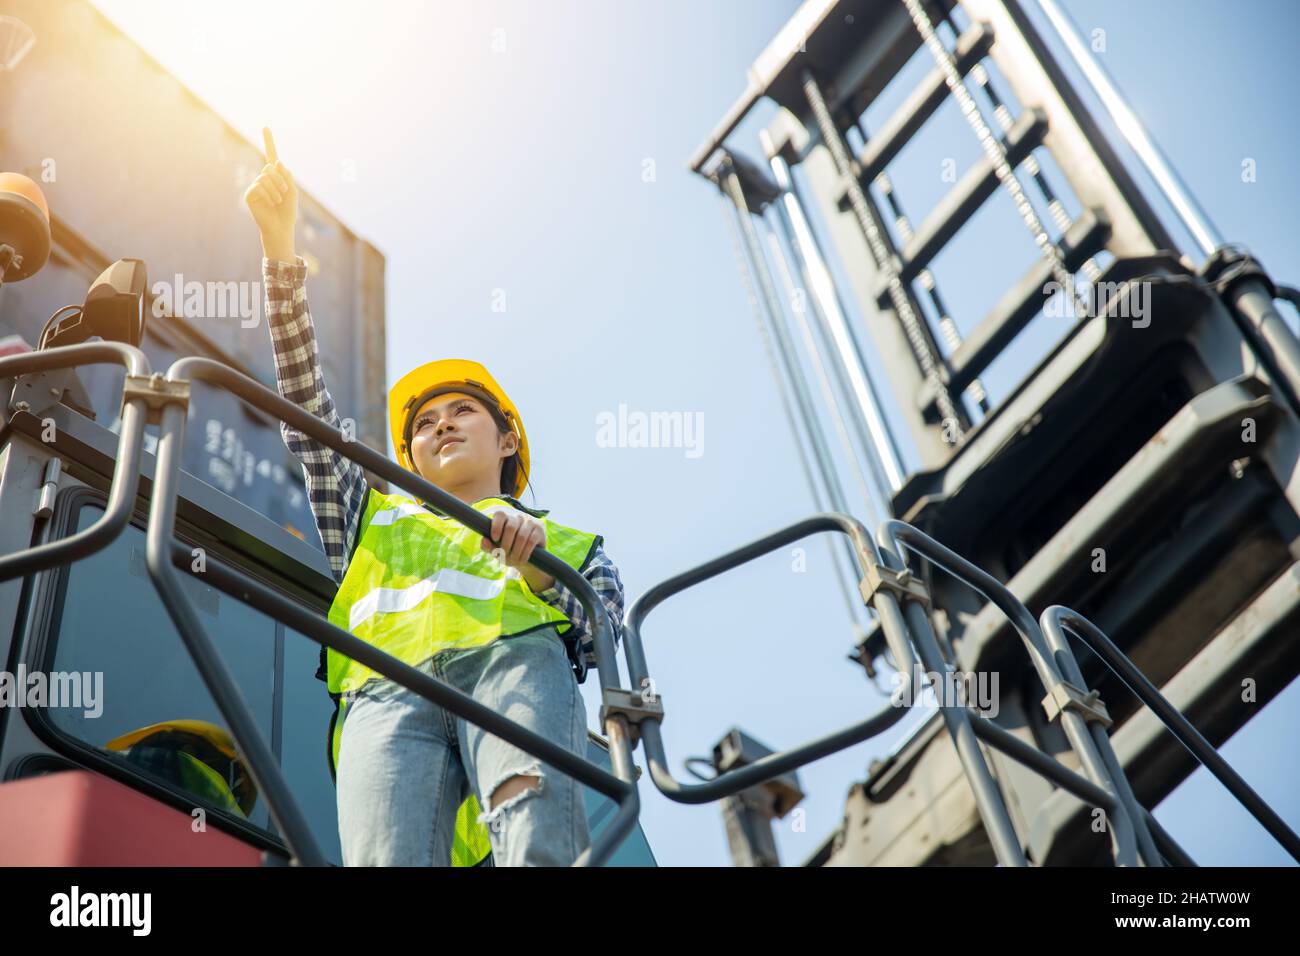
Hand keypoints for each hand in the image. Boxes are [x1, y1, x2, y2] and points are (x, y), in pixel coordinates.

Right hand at [243, 127, 297, 262]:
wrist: (281, 227)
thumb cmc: (287, 211)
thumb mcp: (292, 191)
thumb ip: (287, 176)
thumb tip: (275, 162)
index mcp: (275, 176)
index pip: (271, 156)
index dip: (269, 142)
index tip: (266, 127)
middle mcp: (264, 178)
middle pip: (271, 168)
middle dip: (281, 180)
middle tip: (284, 193)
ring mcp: (255, 185)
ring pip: (265, 176)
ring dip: (277, 189)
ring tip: (278, 201)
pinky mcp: (249, 194)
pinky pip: (259, 186)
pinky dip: (269, 195)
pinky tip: (270, 204)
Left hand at [481, 506, 554, 591]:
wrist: (527, 560)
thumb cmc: (508, 553)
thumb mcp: (497, 552)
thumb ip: (488, 547)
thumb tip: (484, 541)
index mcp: (505, 519)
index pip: (500, 515)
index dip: (496, 525)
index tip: (495, 538)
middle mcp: (517, 518)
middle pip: (510, 526)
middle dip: (506, 544)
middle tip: (504, 554)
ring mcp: (529, 522)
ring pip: (521, 536)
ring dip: (516, 551)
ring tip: (514, 560)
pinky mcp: (539, 529)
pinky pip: (531, 541)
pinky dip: (525, 552)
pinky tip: (522, 559)